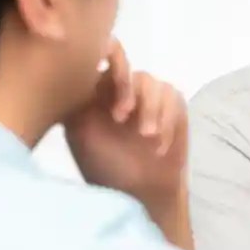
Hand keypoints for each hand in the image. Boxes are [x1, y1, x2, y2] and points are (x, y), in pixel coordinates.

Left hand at [64, 41, 187, 215]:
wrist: (139, 194)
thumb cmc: (104, 166)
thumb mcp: (80, 131)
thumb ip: (78, 98)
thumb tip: (77, 68)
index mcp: (94, 90)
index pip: (102, 55)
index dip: (109, 61)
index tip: (109, 84)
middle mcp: (121, 88)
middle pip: (129, 68)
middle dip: (129, 91)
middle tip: (122, 118)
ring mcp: (148, 96)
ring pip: (152, 82)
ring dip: (151, 110)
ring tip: (146, 138)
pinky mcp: (172, 105)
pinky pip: (172, 96)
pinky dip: (167, 120)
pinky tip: (159, 146)